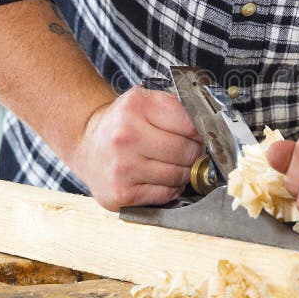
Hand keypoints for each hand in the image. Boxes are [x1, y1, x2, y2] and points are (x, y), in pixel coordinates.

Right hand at [69, 85, 202, 210]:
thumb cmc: (123, 124)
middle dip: (194, 153)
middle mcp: (126, 136)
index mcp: (136, 106)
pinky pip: (166, 194)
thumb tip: (211, 129)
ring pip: (178, 176)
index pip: (190, 124)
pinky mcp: (121, 193)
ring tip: (172, 164)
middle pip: (187, 152)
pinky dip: (170, 188)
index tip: (200, 136)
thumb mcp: (145, 103)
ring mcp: (122, 167)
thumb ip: (177, 110)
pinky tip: (161, 178)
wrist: (87, 143)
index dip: (201, 133)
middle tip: (189, 151)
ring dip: (183, 172)